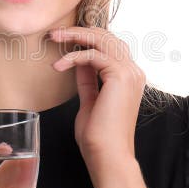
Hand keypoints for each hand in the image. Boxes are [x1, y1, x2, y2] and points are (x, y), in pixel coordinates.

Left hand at [48, 25, 145, 171]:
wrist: (107, 156)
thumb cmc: (98, 137)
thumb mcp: (90, 101)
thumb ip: (87, 81)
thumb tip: (78, 63)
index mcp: (129, 77)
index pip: (109, 45)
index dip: (86, 38)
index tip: (62, 40)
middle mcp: (133, 71)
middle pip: (107, 36)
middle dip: (79, 31)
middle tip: (55, 33)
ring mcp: (129, 72)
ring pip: (101, 39)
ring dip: (75, 36)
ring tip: (54, 38)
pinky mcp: (120, 76)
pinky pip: (93, 54)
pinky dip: (73, 56)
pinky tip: (58, 66)